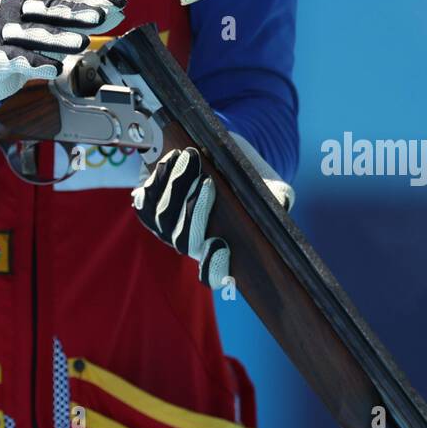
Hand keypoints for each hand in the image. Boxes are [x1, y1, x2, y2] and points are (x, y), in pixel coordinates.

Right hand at [0, 0, 126, 103]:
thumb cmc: (20, 38)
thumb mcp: (46, 22)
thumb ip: (77, 17)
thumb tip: (118, 12)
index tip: (118, 3)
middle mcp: (13, 6)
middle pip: (48, 7)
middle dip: (76, 11)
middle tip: (101, 16)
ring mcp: (1, 31)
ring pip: (33, 33)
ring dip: (59, 37)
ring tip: (83, 43)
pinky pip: (16, 59)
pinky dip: (36, 63)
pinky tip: (55, 68)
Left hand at [131, 142, 294, 289]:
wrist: (219, 153)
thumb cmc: (248, 177)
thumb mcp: (270, 186)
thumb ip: (278, 197)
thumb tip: (281, 203)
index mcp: (223, 251)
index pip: (215, 274)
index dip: (214, 267)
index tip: (221, 244)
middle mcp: (192, 243)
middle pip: (184, 241)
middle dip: (195, 211)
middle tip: (208, 183)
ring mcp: (167, 226)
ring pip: (162, 219)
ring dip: (175, 188)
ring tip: (191, 158)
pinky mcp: (150, 205)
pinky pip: (145, 201)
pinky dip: (157, 180)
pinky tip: (171, 159)